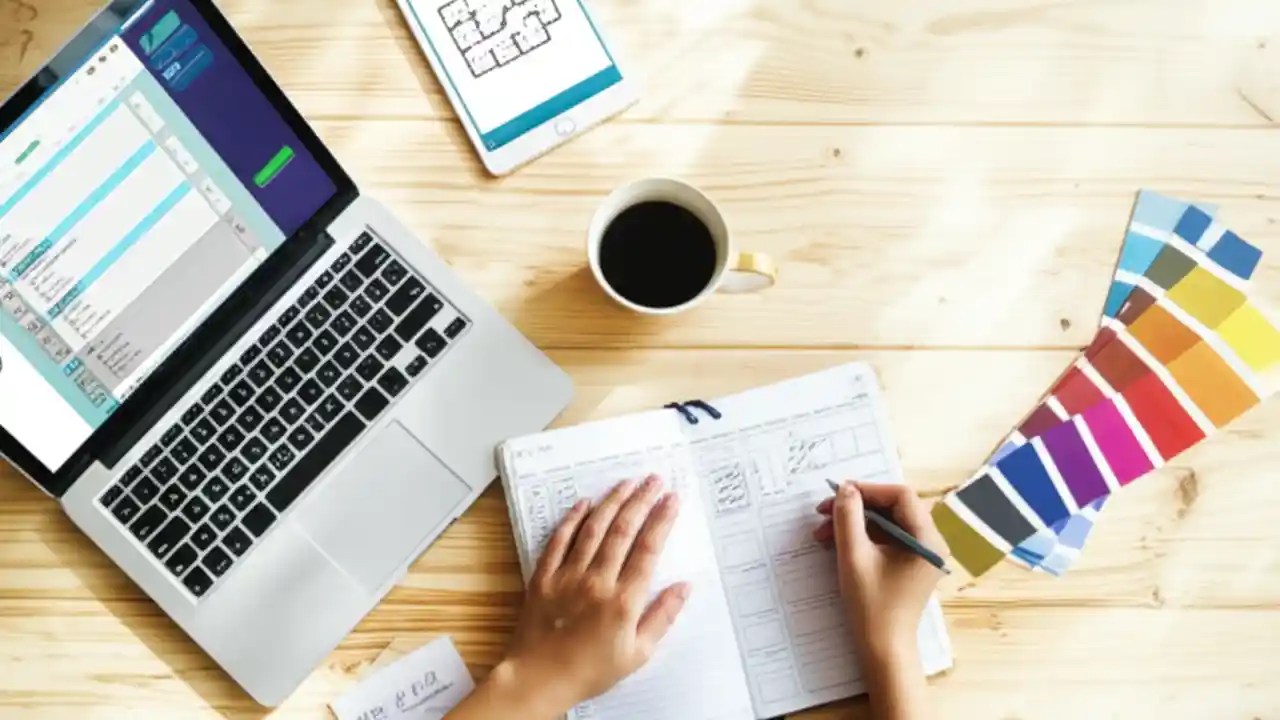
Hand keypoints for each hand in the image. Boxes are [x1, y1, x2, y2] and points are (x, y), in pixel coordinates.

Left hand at [447, 475, 688, 719]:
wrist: (539, 679)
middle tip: (654, 480)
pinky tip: (583, 503)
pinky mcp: (544, 577)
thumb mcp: (638, 654)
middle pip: (623, 530)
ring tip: (626, 483)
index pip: (648, 549)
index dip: (662, 519)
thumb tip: (683, 587)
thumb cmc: (590, 671)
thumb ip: (662, 617)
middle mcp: (597, 581)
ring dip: (611, 502)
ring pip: (593, 529)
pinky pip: (559, 540)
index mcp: (623, 601)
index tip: (672, 499)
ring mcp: (568, 577)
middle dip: (641, 500)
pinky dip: (572, 519)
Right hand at [814, 481, 947, 656]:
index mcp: (927, 539)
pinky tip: (835, 542)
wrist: (882, 648)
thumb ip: (848, 517)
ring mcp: (919, 554)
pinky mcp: (907, 563)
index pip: (901, 496)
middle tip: (824, 510)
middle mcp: (929, 542)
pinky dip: (860, 536)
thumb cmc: (872, 606)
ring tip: (823, 531)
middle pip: (892, 507)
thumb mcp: (854, 556)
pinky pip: (884, 538)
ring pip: (885, 522)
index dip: (868, 489)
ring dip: (854, 522)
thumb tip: (845, 489)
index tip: (838, 493)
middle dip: (856, 507)